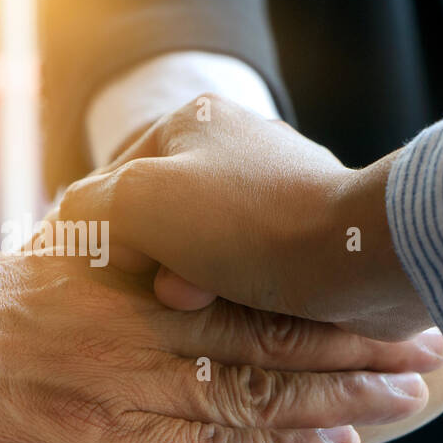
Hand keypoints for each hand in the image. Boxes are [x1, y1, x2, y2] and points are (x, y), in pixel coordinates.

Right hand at [58, 93, 431, 340]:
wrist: (360, 259)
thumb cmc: (247, 223)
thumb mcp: (137, 201)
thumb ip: (90, 208)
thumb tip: (83, 236)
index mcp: (194, 121)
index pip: (112, 182)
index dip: (97, 234)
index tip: (94, 275)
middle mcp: (236, 150)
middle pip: (156, 221)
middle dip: (149, 266)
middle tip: (155, 296)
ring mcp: (274, 195)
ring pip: (199, 255)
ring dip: (190, 289)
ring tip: (193, 311)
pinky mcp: (306, 241)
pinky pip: (246, 277)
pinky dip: (233, 301)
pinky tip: (233, 322)